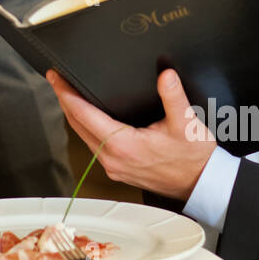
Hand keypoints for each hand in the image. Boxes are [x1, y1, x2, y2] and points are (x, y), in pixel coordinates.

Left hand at [44, 68, 216, 200]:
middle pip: (77, 125)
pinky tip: (87, 117)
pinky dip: (85, 127)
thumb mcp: (186, 122)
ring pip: (83, 136)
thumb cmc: (194, 158)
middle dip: (65, 100)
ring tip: (67, 94)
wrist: (202, 184)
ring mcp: (114, 166)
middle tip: (56, 79)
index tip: (56, 78)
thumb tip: (165, 75)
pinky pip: (93, 145)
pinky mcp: (118, 169)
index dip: (67, 93)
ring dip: (74, 114)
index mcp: (123, 145)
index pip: (84, 115)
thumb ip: (173, 96)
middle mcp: (113, 158)